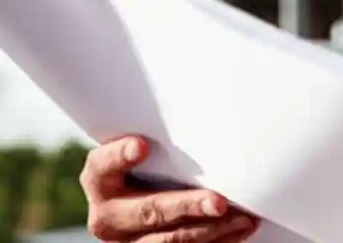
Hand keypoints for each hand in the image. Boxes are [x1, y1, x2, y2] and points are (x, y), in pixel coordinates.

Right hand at [81, 135, 259, 241]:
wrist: (149, 205)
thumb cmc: (156, 163)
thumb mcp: (150, 152)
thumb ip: (161, 141)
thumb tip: (207, 113)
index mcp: (100, 180)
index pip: (101, 166)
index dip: (118, 156)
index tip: (141, 145)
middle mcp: (107, 216)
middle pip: (147, 211)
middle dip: (186, 206)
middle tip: (219, 201)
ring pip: (168, 241)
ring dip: (210, 229)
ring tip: (242, 217)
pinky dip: (219, 240)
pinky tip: (241, 228)